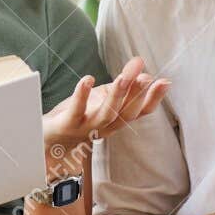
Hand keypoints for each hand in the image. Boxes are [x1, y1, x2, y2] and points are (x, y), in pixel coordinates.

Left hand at [42, 57, 166, 178]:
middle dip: (136, 93)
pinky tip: (88, 79)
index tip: (165, 82)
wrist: (49, 139)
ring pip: (106, 114)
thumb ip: (124, 89)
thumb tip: (146, 74)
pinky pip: (76, 111)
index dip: (154, 98)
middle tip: (145, 74)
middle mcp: (105, 127)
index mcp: (117, 120)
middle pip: (126, 112)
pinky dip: (82, 96)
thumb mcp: (104, 100)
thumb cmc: (80, 115)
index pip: (140, 112)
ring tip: (123, 77)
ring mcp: (87, 128)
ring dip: (116, 96)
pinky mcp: (67, 125)